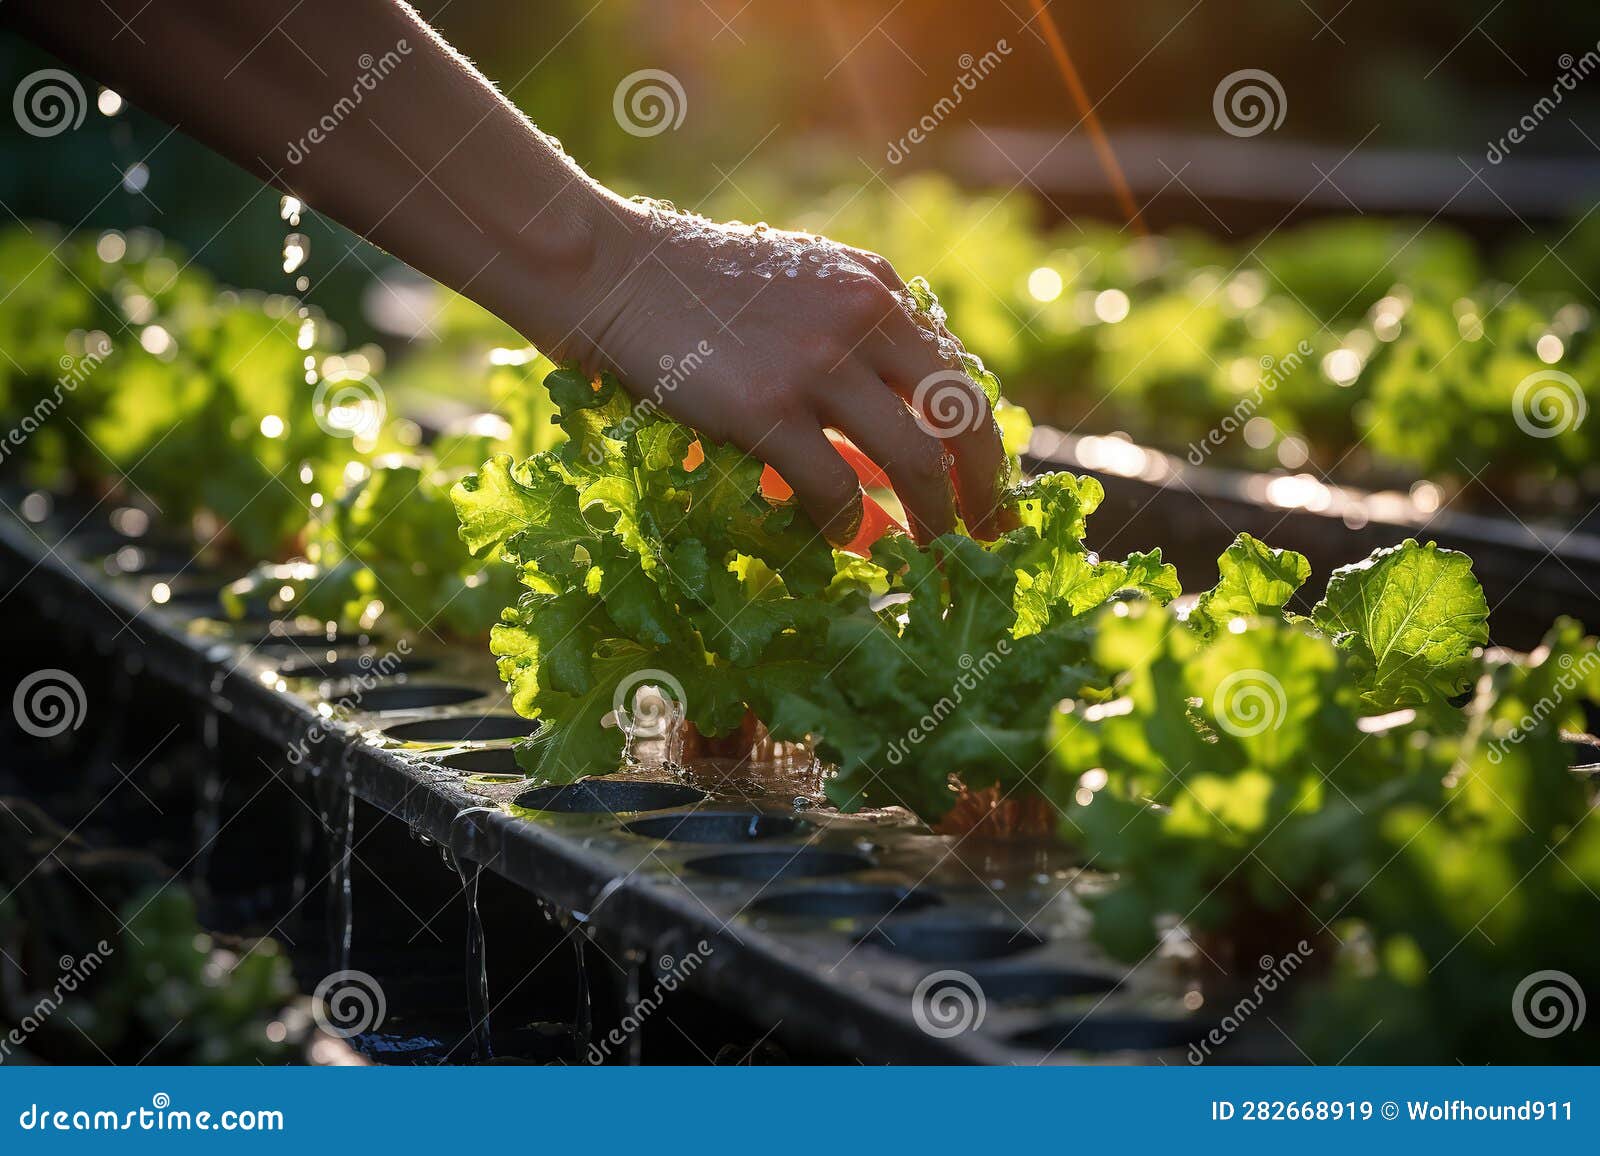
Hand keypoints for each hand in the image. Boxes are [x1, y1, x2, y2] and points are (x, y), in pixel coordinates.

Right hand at [553, 201, 1009, 544]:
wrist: (613, 272)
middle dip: (983, 490)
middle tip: (986, 538)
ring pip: (913, 463)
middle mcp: (865, 317)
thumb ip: (853, 345)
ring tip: (933, 559)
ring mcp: (818, 362)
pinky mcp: (767, 407)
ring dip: (932, 523)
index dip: (979, 442)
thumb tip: (890, 444)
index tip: (983, 489)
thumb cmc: (697, 292)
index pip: (957, 375)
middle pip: (961, 420)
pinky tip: (844, 544)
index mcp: (878, 287)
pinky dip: (847, 527)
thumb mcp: (798, 291)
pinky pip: (833, 488)